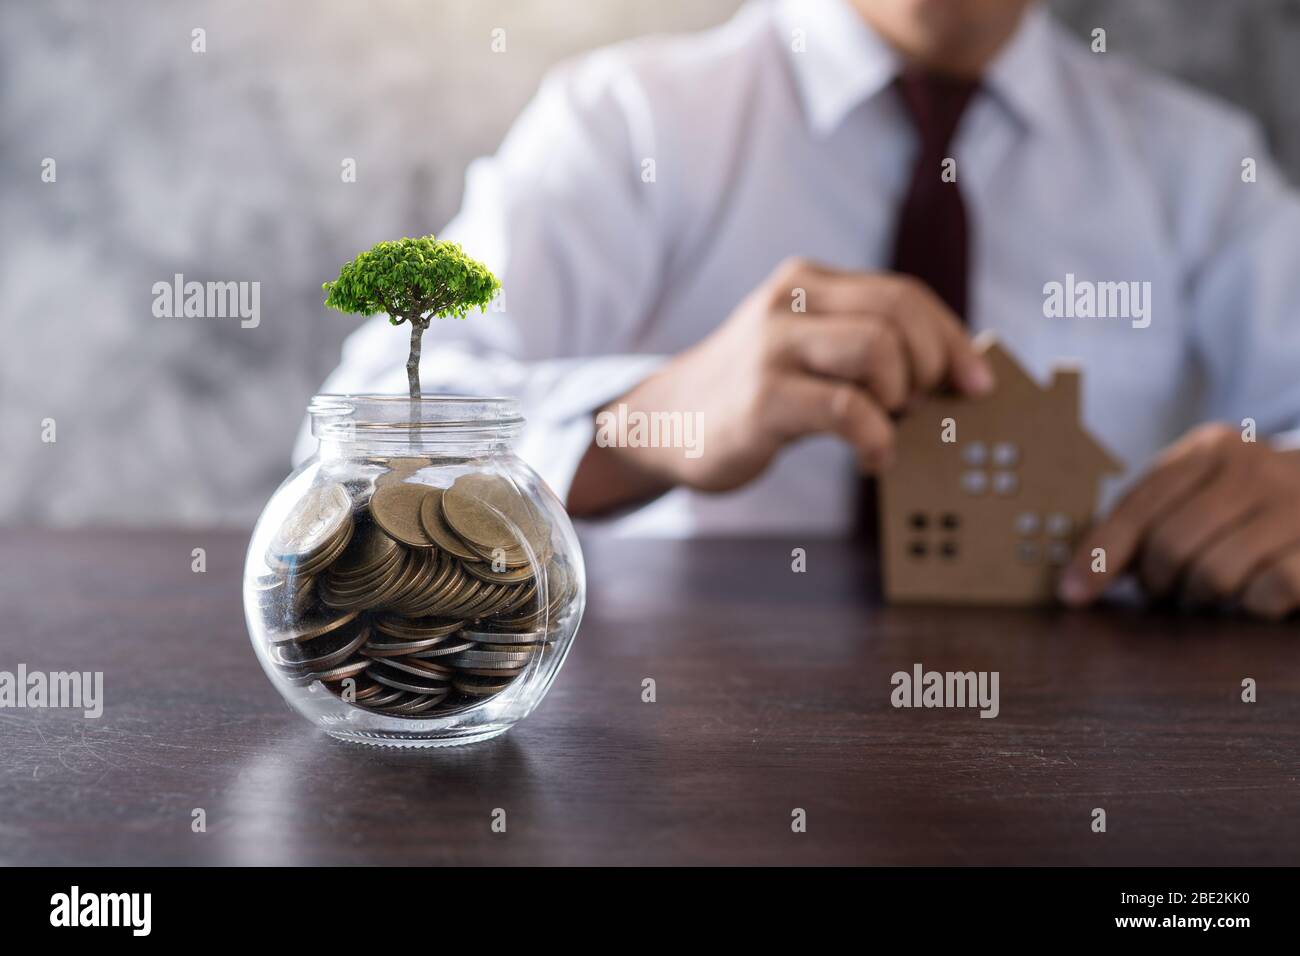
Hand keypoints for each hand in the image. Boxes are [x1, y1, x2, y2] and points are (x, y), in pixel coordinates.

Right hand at [567, 258, 994, 513]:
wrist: (665, 423)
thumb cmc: (754, 392)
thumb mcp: (804, 348)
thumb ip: (863, 343)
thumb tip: (955, 370)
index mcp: (806, 282)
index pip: (903, 295)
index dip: (951, 339)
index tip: (976, 382)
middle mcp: (788, 301)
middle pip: (899, 314)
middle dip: (930, 367)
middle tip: (918, 407)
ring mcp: (771, 347)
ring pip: (878, 351)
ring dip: (901, 396)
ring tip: (887, 425)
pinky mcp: (762, 399)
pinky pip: (847, 410)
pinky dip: (878, 438)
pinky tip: (873, 456)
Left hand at [1059, 423, 1299, 618]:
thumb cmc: (1250, 505)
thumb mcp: (1200, 490)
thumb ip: (1148, 516)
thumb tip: (1082, 573)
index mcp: (1211, 448)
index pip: (1138, 505)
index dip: (1100, 553)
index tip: (1073, 593)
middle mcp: (1256, 467)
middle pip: (1171, 544)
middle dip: (1156, 581)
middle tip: (1164, 590)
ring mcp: (1297, 506)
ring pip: (1214, 573)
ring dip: (1199, 596)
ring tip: (1206, 591)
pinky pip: (1268, 591)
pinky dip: (1251, 606)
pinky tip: (1255, 595)